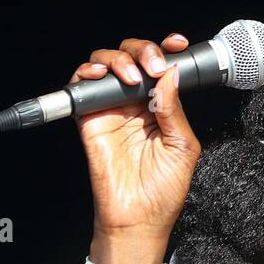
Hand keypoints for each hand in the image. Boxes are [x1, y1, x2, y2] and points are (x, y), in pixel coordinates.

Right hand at [69, 33, 201, 263]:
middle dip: (143, 50)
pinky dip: (88, 72)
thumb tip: (170, 73)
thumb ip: (174, 108)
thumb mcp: (182, 145)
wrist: (139, 219)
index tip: (177, 44)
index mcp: (162, 107)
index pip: (162, 68)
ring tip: (132, 76)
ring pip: (106, 63)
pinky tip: (102, 76)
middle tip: (153, 66)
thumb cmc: (163, 190)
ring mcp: (112, 109)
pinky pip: (81, 87)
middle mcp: (136, 103)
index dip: (166, 50)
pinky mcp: (90, 119)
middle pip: (133, 57)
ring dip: (119, 59)